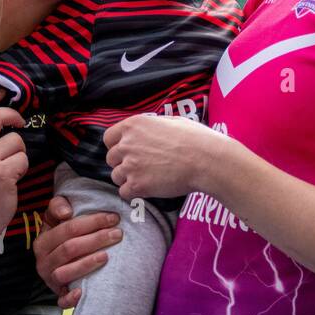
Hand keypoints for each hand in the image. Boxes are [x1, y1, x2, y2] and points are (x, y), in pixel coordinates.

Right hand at [32, 195, 122, 308]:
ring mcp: (50, 279)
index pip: (68, 228)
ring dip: (87, 264)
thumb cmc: (61, 236)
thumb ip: (58, 206)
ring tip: (106, 256)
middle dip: (96, 240)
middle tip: (117, 234)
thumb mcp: (55, 218)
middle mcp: (43, 261)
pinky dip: (71, 298)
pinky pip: (62, 300)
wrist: (54, 261)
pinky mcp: (58, 295)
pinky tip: (83, 291)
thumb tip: (66, 212)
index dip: (92, 222)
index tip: (113, 218)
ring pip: (66, 272)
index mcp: (43, 240)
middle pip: (70, 248)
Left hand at [103, 114, 229, 200]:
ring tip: (148, 179)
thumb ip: (151, 127)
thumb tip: (147, 132)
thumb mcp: (171, 121)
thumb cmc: (195, 139)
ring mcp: (130, 165)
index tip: (127, 153)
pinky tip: (148, 189)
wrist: (205, 160)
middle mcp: (127, 144)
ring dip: (128, 179)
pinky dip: (133, 193)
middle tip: (141, 168)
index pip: (109, 138)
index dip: (117, 146)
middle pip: (111, 159)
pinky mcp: (137, 184)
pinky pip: (124, 192)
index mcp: (133, 125)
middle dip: (123, 164)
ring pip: (116, 177)